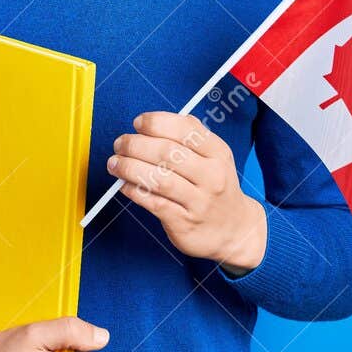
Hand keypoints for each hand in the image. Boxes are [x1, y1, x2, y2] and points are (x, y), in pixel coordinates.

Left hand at [107, 111, 267, 273]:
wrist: (236, 230)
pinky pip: (154, 203)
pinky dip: (134, 191)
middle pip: (167, 153)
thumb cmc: (216, 187)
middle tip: (120, 144)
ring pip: (159, 179)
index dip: (156, 122)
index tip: (137, 123)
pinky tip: (125, 185)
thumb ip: (191, 135)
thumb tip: (154, 121)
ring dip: (130, 168)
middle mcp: (211, 176)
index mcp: (218, 153)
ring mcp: (199, 201)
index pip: (185, 129)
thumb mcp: (215, 157)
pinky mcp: (185, 223)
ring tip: (115, 163)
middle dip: (135, 145)